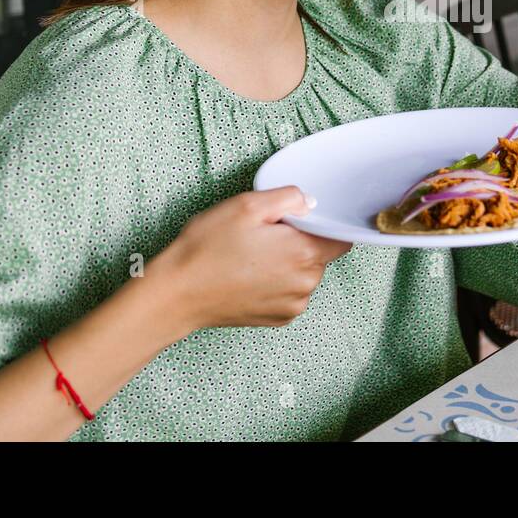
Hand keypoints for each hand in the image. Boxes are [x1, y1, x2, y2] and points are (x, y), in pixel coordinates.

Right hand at [155, 186, 351, 331]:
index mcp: (304, 253)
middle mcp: (306, 284)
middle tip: (263, 235)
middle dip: (299, 242)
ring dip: (288, 263)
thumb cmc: (208, 248)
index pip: (341, 238)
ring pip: (304, 275)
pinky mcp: (278, 319)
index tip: (299, 221)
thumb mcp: (246, 205)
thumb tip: (311, 202)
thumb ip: (288, 198)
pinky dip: (276, 283)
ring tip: (251, 256)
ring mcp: (292, 305)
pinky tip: (249, 275)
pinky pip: (289, 293)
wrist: (177, 294)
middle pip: (320, 255)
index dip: (323, 225)